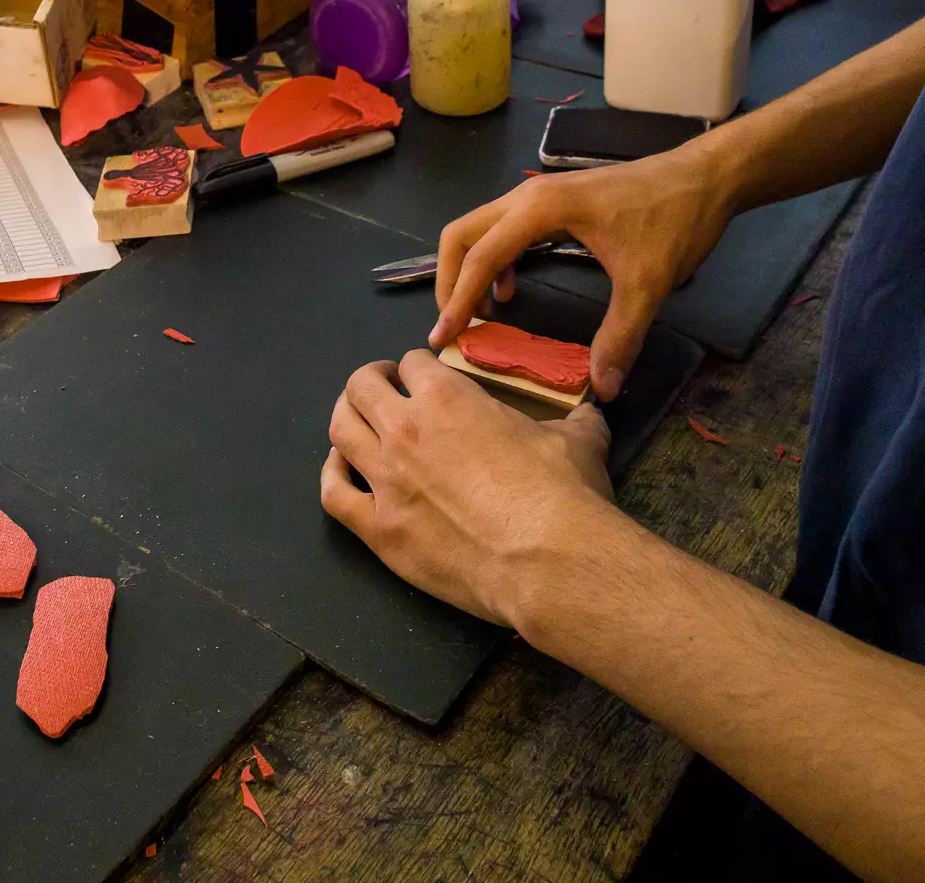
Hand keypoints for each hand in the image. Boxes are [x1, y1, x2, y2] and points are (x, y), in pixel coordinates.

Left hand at [320, 351, 615, 625]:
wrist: (548, 561)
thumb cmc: (564, 494)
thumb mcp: (579, 440)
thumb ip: (576, 420)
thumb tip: (593, 411)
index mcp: (448, 398)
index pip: (413, 363)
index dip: (418, 367)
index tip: (424, 378)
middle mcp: (406, 431)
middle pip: (361, 387)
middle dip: (370, 381)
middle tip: (382, 388)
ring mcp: (386, 480)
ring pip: (339, 432)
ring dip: (345, 418)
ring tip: (355, 420)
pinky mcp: (378, 529)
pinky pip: (334, 494)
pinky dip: (331, 475)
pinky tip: (340, 471)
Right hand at [430, 146, 736, 400]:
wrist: (706, 177)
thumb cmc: (674, 219)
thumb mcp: (648, 282)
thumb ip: (621, 335)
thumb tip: (602, 387)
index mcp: (541, 209)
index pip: (480, 256)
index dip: (457, 300)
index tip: (443, 338)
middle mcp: (530, 197)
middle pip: (463, 235)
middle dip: (450, 281)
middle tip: (454, 327)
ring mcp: (541, 196)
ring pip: (481, 230)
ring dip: (470, 270)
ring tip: (481, 317)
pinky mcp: (556, 203)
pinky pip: (506, 231)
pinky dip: (496, 262)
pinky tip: (511, 292)